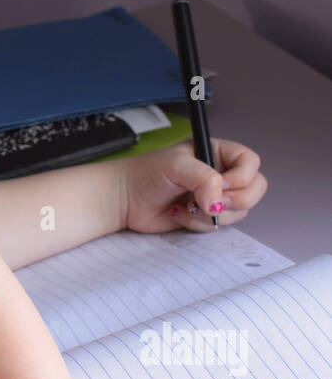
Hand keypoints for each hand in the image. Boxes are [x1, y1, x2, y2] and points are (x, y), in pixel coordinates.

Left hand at [123, 138, 267, 233]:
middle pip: (255, 189)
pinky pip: (219, 226)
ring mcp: (214, 196)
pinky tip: (177, 213)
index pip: (250, 162)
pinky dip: (199, 224)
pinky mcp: (205, 216)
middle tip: (209, 201)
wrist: (124, 199)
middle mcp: (220, 173)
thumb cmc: (146, 174)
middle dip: (234, 200)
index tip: (222, 184)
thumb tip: (218, 202)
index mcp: (216, 152)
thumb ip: (204, 179)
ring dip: (211, 213)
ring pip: (238, 211)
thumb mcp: (176, 166)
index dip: (242, 176)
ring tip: (186, 204)